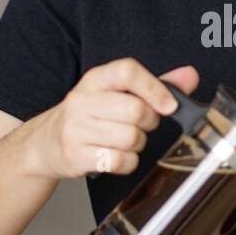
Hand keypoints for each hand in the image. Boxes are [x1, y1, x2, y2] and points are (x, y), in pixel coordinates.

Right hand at [24, 57, 199, 180]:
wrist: (45, 143)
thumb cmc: (89, 116)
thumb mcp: (116, 94)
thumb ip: (154, 85)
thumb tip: (190, 75)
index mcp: (95, 80)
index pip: (127, 71)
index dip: (154, 87)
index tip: (169, 105)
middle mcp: (82, 101)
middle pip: (135, 110)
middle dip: (149, 122)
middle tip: (141, 125)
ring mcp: (76, 129)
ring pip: (130, 138)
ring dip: (137, 144)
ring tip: (125, 141)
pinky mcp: (75, 155)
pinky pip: (120, 161)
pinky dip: (127, 163)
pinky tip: (117, 156)